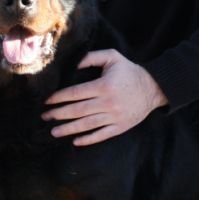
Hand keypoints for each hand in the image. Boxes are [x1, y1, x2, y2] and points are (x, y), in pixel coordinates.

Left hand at [42, 48, 167, 145]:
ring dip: (68, 129)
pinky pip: (102, 135)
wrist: (153, 88)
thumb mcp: (112, 57)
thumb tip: (74, 63)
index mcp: (104, 86)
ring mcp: (114, 117)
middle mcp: (108, 103)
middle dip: (58, 114)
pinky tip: (76, 141)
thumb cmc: (130, 72)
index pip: (76, 93)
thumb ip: (92, 57)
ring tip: (54, 132)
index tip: (48, 101)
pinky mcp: (120, 127)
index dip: (59, 97)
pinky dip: (88, 139)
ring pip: (86, 125)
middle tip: (45, 116)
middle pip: (77, 110)